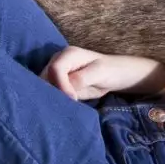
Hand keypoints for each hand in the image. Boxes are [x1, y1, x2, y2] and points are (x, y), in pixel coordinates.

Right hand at [40, 47, 164, 99]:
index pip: (55, 69)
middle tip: (60, 107)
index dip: (60, 85)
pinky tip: (59, 108)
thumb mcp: (101, 74)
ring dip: (50, 97)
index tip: (72, 99)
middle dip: (50, 92)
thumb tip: (67, 87)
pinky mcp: (60, 82)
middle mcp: (59, 60)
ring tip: (58, 109)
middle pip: (45, 77)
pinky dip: (53, 99)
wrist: (119, 76)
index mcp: (69, 54)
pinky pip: (51, 91)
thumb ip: (83, 78)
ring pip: (44, 85)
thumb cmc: (114, 71)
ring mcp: (58, 72)